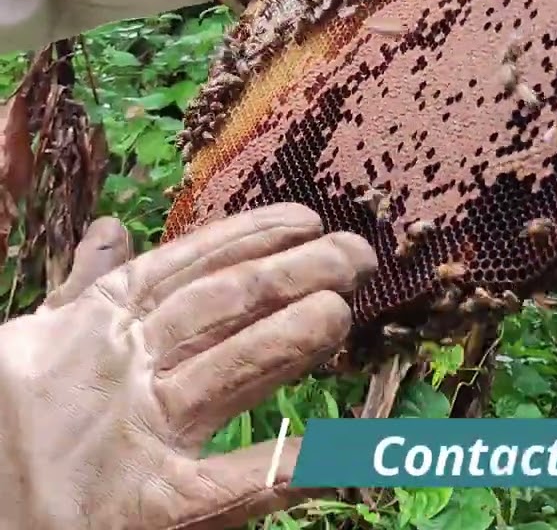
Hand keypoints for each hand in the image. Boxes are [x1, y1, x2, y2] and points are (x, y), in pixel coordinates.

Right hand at [0, 204, 377, 529]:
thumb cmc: (9, 429)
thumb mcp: (34, 346)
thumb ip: (84, 290)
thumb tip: (111, 229)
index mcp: (94, 329)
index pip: (188, 270)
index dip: (250, 238)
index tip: (308, 220)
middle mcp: (120, 372)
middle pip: (222, 307)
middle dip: (295, 274)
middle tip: (358, 256)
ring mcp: (136, 438)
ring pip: (230, 370)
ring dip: (292, 336)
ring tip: (343, 309)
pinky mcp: (150, 508)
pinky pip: (233, 485)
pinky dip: (290, 466)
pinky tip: (342, 452)